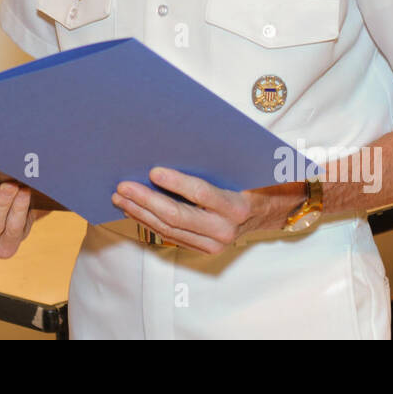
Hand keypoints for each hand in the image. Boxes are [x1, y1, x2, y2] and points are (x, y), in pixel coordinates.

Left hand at [113, 167, 296, 254]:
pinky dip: (149, 221)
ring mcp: (213, 244)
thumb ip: (214, 163)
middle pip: (177, 215)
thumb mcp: (241, 169)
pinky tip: (133, 209)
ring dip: (140, 212)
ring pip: (169, 229)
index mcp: (237, 206)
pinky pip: (171, 235)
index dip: (175, 183)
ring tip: (120, 197)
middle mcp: (225, 230)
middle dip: (145, 200)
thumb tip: (174, 144)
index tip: (152, 170)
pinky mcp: (204, 249)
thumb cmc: (253, 181)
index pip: (200, 194)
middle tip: (122, 186)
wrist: (272, 212)